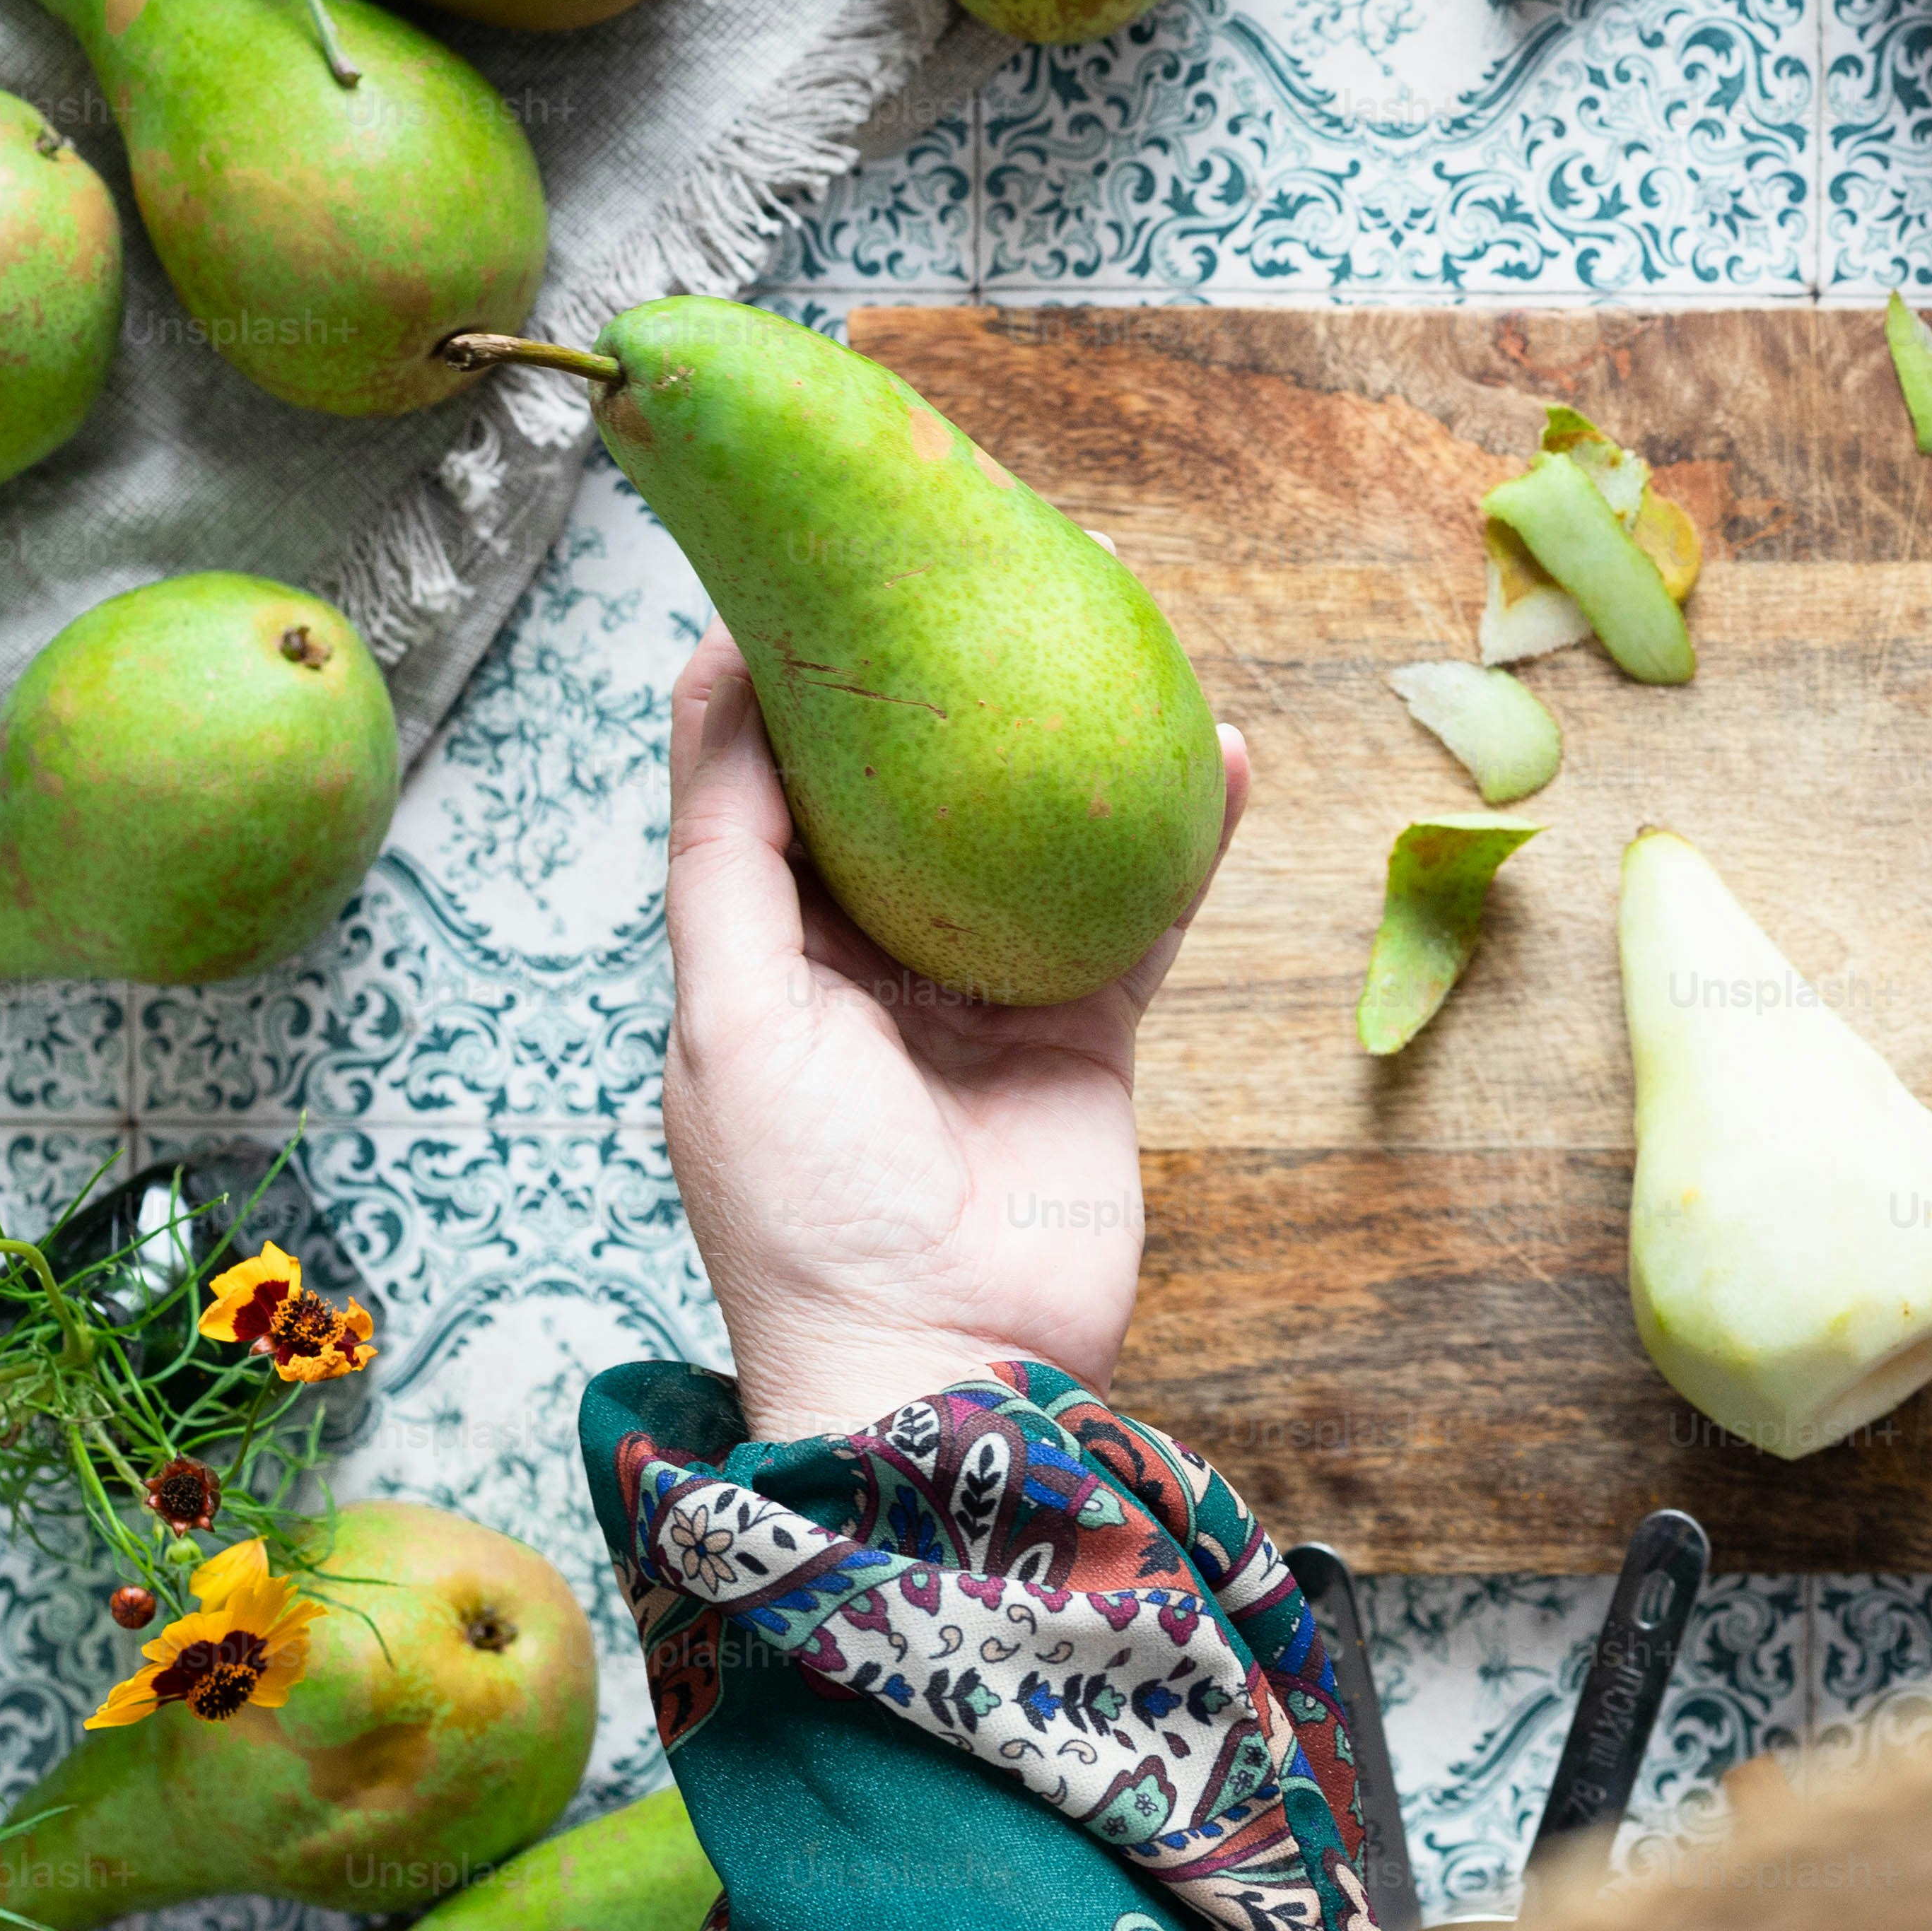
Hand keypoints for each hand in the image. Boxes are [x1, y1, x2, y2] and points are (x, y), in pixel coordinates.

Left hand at [658, 625, 1248, 1440]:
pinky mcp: (1087, 1035)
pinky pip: (1141, 913)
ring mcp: (987, 997)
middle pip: (909, 797)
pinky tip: (1214, 753)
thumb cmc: (803, 1208)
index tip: (816, 562)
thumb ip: (729, 850)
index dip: (785, 681)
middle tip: (977, 565)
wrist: (940, 1368)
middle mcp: (872, 964)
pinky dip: (1180, 839)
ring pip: (1034, 841)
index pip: (766, 788)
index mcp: (764, 957)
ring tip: (1110, 633)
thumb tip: (717, 678)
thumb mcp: (729, 1012)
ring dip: (1071, 751)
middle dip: (940, 695)